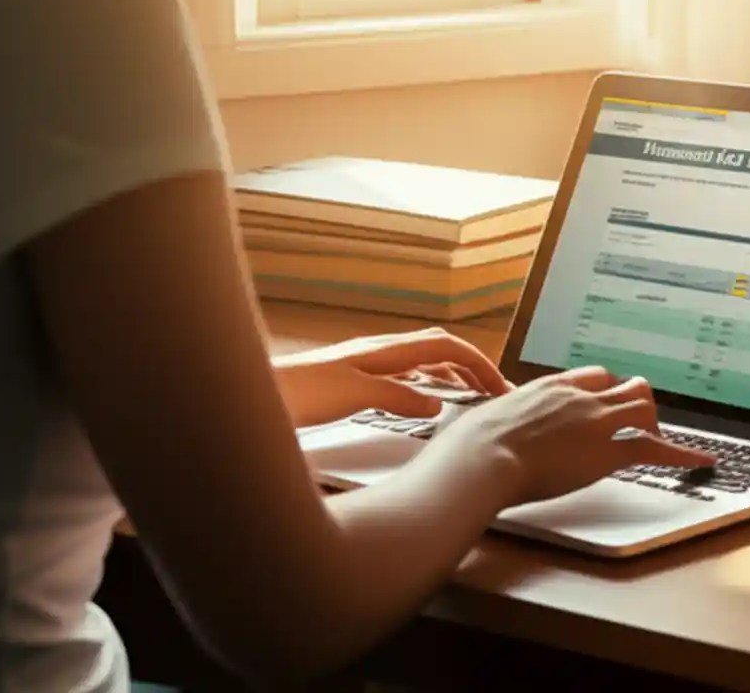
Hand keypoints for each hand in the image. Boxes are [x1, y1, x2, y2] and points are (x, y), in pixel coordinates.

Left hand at [272, 328, 510, 426]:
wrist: (248, 397)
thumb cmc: (295, 392)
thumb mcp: (353, 394)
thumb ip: (398, 397)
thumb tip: (438, 404)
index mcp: (383, 350)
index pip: (445, 345)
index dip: (477, 362)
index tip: (501, 386)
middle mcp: (377, 353)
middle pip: (438, 350)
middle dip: (471, 367)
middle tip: (495, 394)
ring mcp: (365, 366)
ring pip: (422, 365)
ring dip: (451, 377)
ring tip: (472, 399)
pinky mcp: (352, 383)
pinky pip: (404, 379)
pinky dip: (427, 388)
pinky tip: (425, 405)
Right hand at [433, 366, 715, 504]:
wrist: (480, 460)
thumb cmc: (469, 449)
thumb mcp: (482, 423)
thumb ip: (494, 424)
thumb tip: (478, 436)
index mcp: (547, 387)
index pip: (591, 377)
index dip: (603, 393)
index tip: (605, 406)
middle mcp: (578, 396)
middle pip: (624, 385)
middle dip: (632, 404)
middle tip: (630, 428)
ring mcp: (597, 419)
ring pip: (645, 406)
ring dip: (652, 423)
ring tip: (653, 442)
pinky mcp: (610, 448)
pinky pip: (659, 446)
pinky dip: (686, 453)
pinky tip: (705, 459)